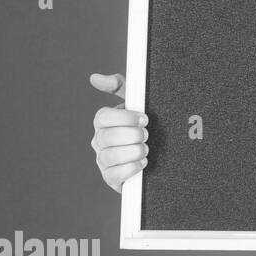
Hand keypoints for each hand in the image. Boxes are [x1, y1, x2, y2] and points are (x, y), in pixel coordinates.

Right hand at [89, 72, 148, 193]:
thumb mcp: (136, 101)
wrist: (160, 151)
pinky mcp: (111, 177)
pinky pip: (114, 175)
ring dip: (133, 152)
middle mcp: (99, 140)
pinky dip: (130, 168)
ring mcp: (103, 160)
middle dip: (132, 135)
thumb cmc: (144, 123)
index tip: (145, 118)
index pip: (103, 117)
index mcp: (104, 121)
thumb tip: (95, 77)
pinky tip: (143, 163)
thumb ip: (119, 86)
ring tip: (146, 149)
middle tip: (147, 135)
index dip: (125, 118)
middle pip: (107, 137)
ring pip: (109, 156)